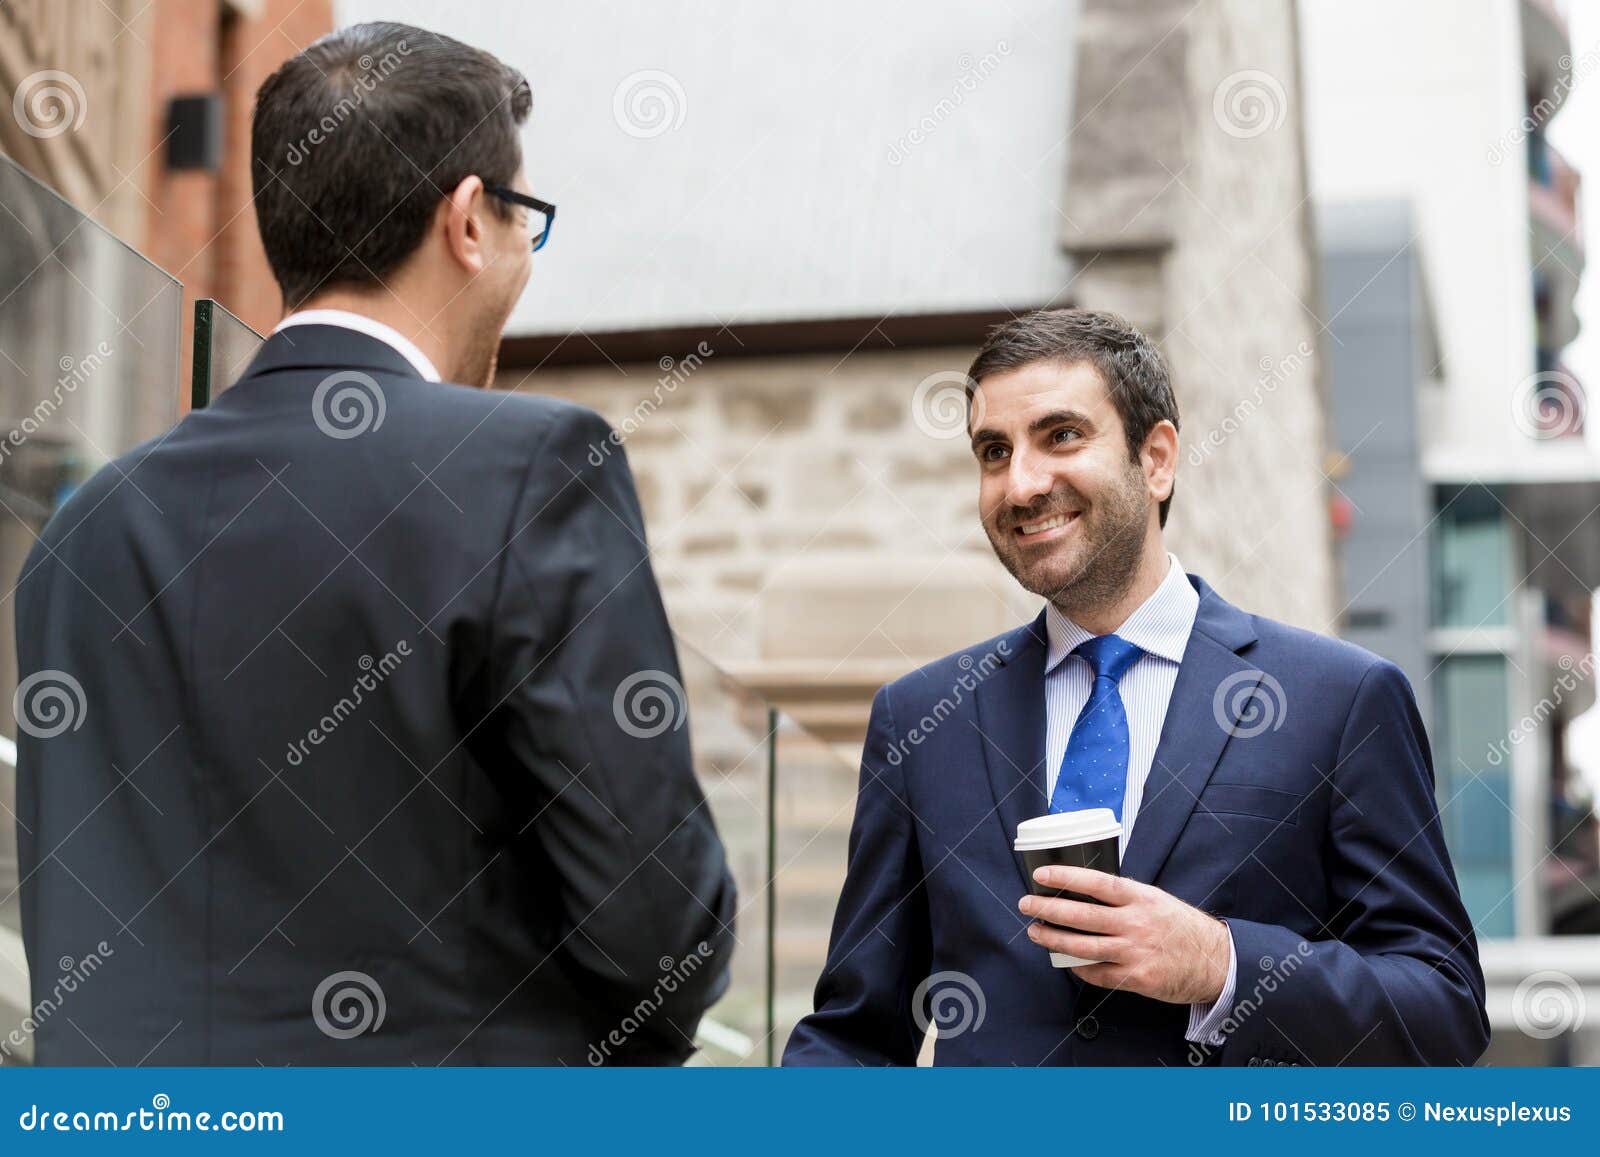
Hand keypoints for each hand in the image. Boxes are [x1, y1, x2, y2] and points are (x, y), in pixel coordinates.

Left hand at [1018, 865, 1229, 1004]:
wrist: (1214, 961)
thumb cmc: (1180, 927)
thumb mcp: (1155, 899)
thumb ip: (1123, 896)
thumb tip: (1083, 889)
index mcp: (1140, 898)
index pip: (1096, 883)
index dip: (1066, 877)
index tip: (1042, 875)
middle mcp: (1135, 924)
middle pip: (1082, 916)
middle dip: (1048, 909)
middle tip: (1027, 904)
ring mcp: (1134, 953)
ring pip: (1083, 947)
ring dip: (1053, 939)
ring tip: (1036, 932)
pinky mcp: (1135, 978)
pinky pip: (1097, 973)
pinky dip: (1077, 967)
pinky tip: (1063, 960)